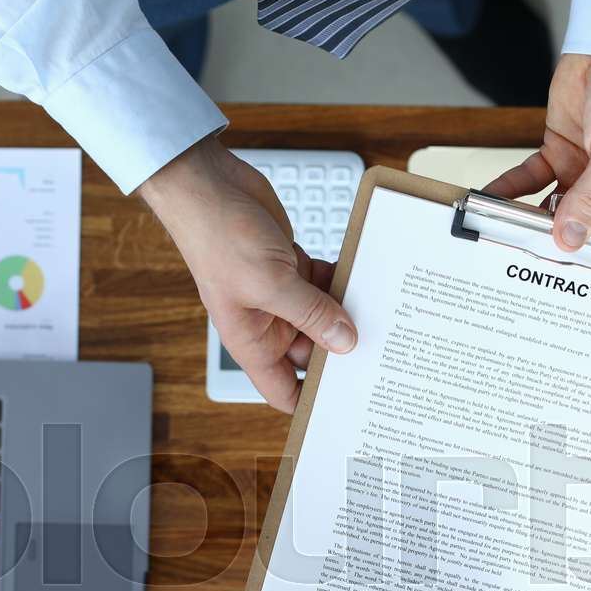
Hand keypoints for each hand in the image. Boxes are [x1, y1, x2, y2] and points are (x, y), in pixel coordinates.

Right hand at [139, 136, 356, 411]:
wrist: (207, 186)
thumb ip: (312, 314)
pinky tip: (367, 280)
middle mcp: (266, 322)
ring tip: (384, 318)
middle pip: (312, 354)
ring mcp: (280, 293)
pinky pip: (324, 284)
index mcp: (251, 341)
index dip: (311, 402)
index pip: (283, 390)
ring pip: (323, 317)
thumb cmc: (218, 237)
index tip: (346, 404)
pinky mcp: (290, 265)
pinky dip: (343, 282)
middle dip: (342, 354)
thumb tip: (345, 343)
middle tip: (383, 356)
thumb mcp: (271, 283)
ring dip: (348, 314)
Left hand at [484, 55, 590, 247]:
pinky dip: (509, 190)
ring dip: (528, 222)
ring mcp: (584, 176)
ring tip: (504, 235)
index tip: (573, 279)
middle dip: (557, 248)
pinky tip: (489, 199)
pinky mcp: (558, 156)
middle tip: (527, 264)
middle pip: (584, 234)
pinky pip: (530, 182)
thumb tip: (570, 240)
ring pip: (552, 211)